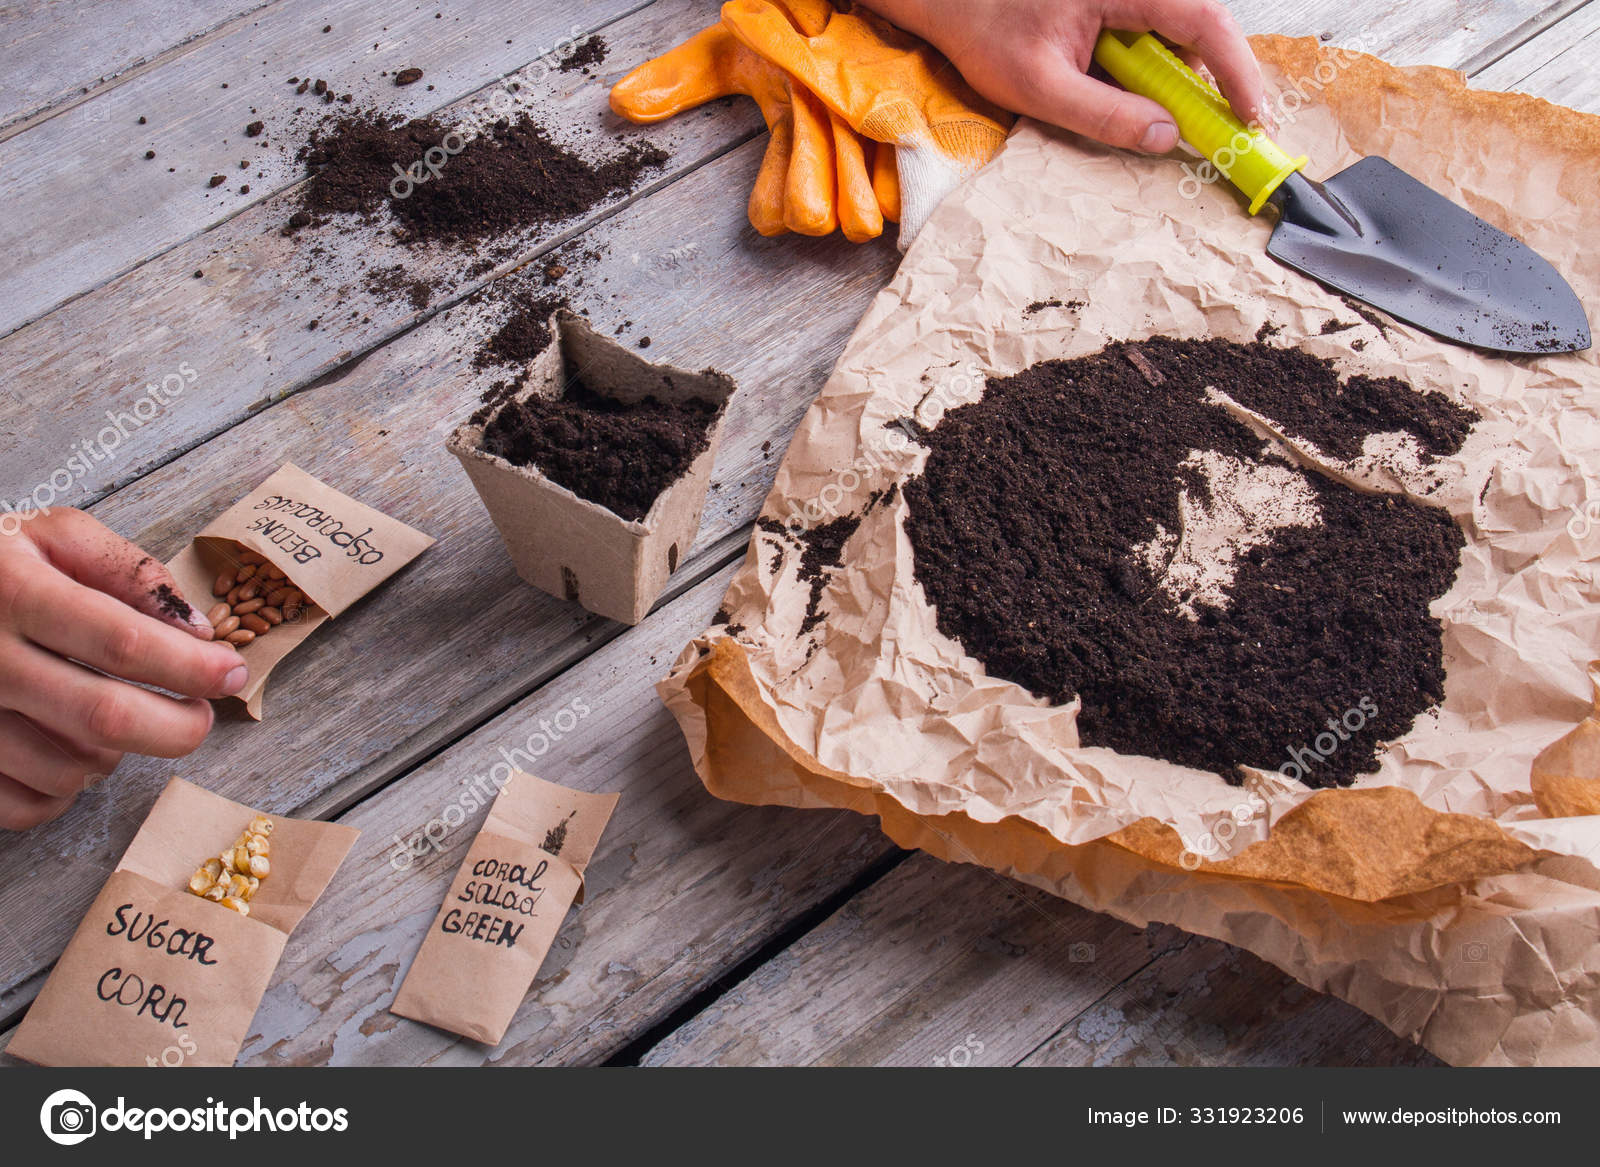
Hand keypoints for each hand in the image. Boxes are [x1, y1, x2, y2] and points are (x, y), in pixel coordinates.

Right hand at [0, 509, 247, 829]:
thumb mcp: (49, 534)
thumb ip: (128, 570)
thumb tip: (198, 629)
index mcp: (14, 593)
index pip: (122, 642)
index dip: (191, 667)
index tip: (232, 673)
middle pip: (104, 718)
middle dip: (177, 727)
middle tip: (200, 717)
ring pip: (70, 769)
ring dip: (117, 755)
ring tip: (115, 718)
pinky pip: (27, 806)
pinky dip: (65, 791)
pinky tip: (68, 750)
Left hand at [864, 0, 1265, 152]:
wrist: (952, 4)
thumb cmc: (987, 34)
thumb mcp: (1041, 88)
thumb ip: (1106, 116)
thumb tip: (1166, 138)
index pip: (1202, 21)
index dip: (1236, 69)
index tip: (1252, 114)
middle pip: (1198, 28)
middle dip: (1207, 82)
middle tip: (1215, 130)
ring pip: (1177, 36)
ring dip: (1173, 80)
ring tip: (1156, 113)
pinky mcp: (1120, 6)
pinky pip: (1153, 38)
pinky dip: (1151, 72)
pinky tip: (1124, 93)